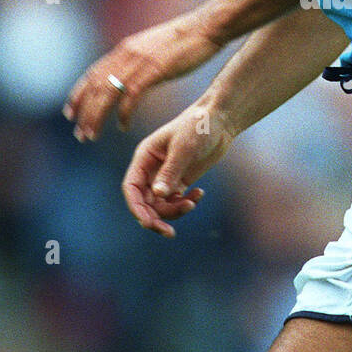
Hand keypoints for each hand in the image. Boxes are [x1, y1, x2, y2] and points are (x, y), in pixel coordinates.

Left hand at [63, 13, 218, 141]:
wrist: (206, 27)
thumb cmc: (186, 39)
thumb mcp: (154, 47)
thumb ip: (140, 58)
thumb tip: (133, 71)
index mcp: (125, 48)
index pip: (93, 74)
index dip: (79, 94)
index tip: (70, 112)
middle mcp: (126, 54)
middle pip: (95, 87)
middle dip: (84, 112)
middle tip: (79, 134)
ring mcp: (139, 62)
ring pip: (106, 94)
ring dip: (96, 117)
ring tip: (92, 135)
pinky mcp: (153, 70)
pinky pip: (130, 97)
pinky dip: (123, 114)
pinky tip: (122, 127)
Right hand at [122, 102, 236, 236]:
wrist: (220, 119)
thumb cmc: (199, 126)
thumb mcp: (184, 148)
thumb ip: (171, 171)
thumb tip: (158, 195)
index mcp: (144, 158)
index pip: (131, 187)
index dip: (136, 207)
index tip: (148, 223)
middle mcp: (151, 169)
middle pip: (145, 202)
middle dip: (156, 217)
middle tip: (169, 232)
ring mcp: (166, 176)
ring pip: (161, 205)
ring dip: (175, 210)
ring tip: (193, 202)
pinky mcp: (181, 180)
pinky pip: (177, 201)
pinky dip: (187, 203)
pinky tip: (200, 194)